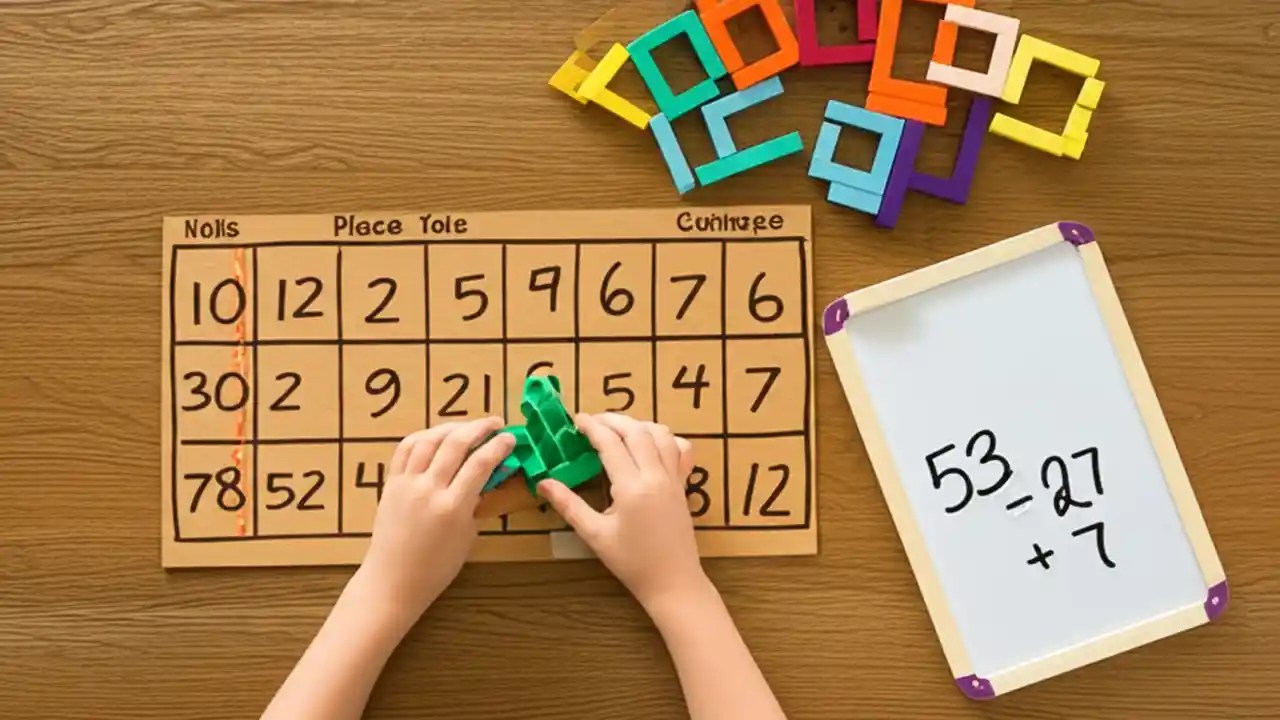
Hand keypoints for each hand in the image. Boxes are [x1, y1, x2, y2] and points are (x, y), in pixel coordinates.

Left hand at [357, 417, 513, 631]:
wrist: (393, 581)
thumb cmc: (437, 567)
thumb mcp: (467, 535)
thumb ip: (477, 502)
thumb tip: (490, 475)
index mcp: (452, 507)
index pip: (480, 464)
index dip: (498, 446)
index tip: (510, 438)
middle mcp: (428, 489)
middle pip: (456, 443)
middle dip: (479, 428)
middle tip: (494, 423)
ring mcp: (406, 484)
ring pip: (429, 439)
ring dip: (452, 427)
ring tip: (467, 427)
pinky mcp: (391, 483)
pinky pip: (405, 448)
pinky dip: (424, 436)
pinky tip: (437, 435)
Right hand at [537, 413, 705, 611]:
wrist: (672, 581)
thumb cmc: (631, 562)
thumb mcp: (595, 535)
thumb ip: (570, 505)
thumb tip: (543, 483)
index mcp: (632, 487)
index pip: (611, 444)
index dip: (592, 427)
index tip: (577, 421)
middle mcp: (656, 476)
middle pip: (636, 431)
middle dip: (613, 420)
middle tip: (593, 421)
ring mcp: (674, 479)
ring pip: (662, 434)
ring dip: (639, 424)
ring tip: (619, 429)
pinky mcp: (683, 485)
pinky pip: (682, 450)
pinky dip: (667, 439)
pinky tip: (652, 444)